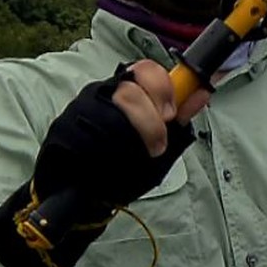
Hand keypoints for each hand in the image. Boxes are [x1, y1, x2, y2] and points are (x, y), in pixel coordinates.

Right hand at [0, 61, 208, 266]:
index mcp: (128, 91)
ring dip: (140, 130)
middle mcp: (103, 93)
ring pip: (114, 104)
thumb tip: (202, 93)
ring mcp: (82, 108)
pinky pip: (89, 126)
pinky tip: (117, 159)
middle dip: (152, 114)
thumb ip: (180, 120)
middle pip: (130, 86)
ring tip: (147, 153)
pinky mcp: (64, 126)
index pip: (145, 70)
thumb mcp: (160, 144)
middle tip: (159, 140)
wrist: (83, 196)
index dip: (163, 87)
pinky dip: (110, 144)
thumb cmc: (124, 167)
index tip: (172, 113)